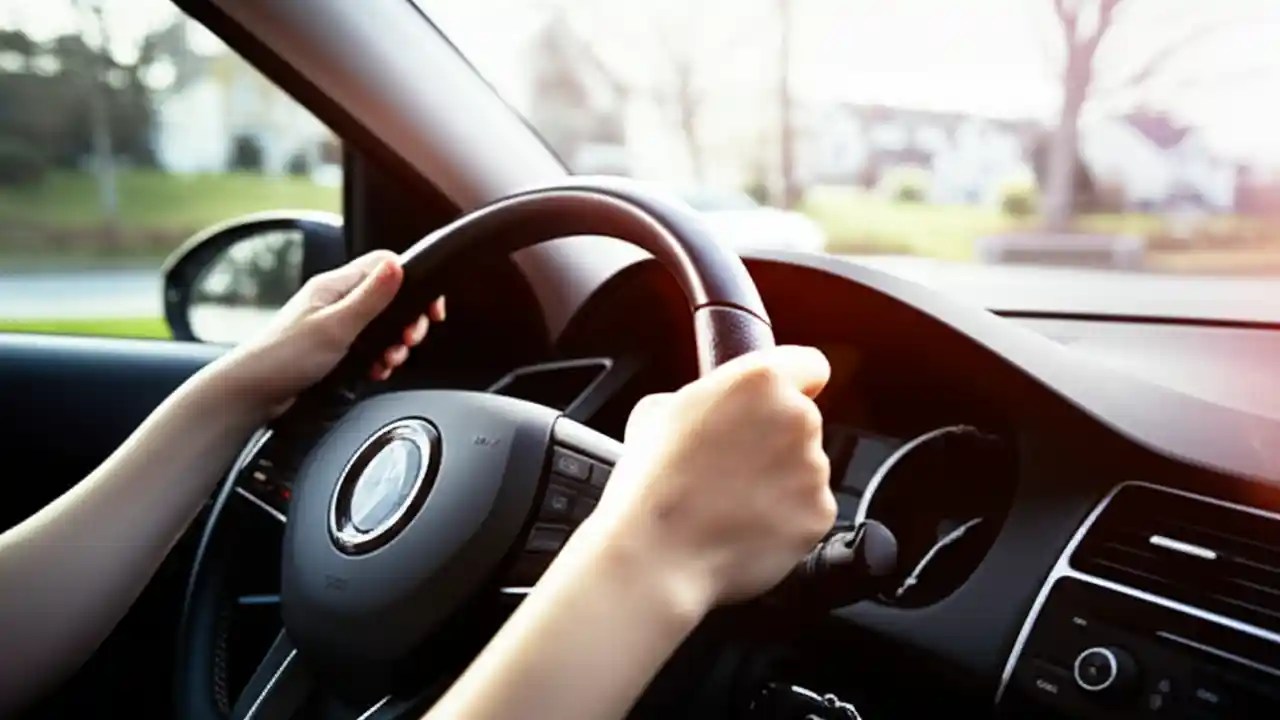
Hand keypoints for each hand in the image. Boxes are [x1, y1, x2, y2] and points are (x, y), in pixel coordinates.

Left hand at [216, 250, 444, 417]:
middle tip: (408, 340)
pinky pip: (368, 348)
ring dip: (393, 344)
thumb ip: (370, 297)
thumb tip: (398, 265)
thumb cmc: (282, 358)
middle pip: (389, 298)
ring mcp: (334, 325)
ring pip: (381, 326)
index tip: (428, 309)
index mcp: (335, 286)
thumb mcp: (336, 326)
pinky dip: (378, 359)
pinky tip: (374, 371)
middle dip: (406, 321)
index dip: (412, 282)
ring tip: (389, 360)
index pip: (384, 265)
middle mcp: (336, 301)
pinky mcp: (333, 349)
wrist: (250, 393)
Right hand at [583, 345, 835, 610]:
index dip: (795, 382)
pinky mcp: (819, 515)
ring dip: (781, 480)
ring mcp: (814, 470)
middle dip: (776, 439)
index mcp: (759, 382)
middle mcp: (796, 419)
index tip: (781, 399)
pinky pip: (808, 509)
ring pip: (806, 468)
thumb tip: (711, 408)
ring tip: (732, 500)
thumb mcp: (658, 411)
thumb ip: (704, 397)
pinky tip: (745, 524)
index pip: (810, 364)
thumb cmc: (651, 484)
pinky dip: (785, 518)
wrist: (655, 554)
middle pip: (803, 421)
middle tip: (733, 463)